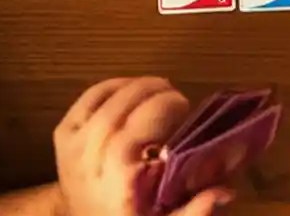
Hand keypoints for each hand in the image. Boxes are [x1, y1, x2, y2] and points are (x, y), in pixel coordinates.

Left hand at [55, 77, 234, 215]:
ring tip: (160, 87)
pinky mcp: (63, 136)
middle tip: (177, 96)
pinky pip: (87, 99)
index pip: (137, 127)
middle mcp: (91, 157)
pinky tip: (131, 85)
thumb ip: (194, 212)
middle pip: (121, 108)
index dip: (163, 106)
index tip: (186, 106)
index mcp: (117, 177)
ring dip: (135, 85)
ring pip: (105, 100)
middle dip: (153, 91)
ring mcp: (73, 145)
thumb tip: (226, 192)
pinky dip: (109, 86)